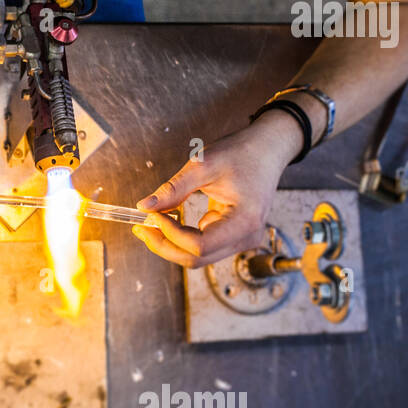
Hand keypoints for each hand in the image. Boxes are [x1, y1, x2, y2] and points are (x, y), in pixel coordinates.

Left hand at [130, 112, 300, 267]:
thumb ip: (174, 189)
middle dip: (164, 245)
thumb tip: (144, 206)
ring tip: (151, 223)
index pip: (199, 245)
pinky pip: (203, 246)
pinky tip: (168, 220)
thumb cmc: (242, 153)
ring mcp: (242, 240)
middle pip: (197, 258)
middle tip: (141, 227)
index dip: (170, 234)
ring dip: (171, 243)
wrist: (267, 149)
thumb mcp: (204, 165)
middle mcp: (247, 238)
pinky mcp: (234, 236)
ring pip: (198, 256)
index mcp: (245, 222)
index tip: (151, 216)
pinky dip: (181, 237)